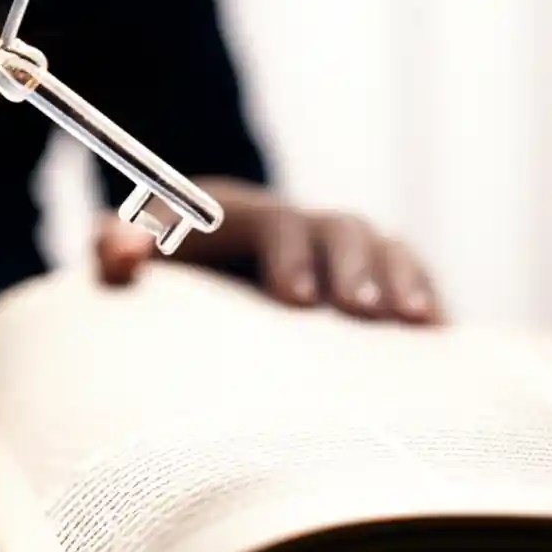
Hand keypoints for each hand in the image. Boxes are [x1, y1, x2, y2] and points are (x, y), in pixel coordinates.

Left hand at [95, 178, 444, 324]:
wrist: (184, 280)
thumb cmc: (151, 275)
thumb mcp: (120, 259)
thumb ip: (111, 248)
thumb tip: (122, 252)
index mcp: (238, 214)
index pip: (276, 221)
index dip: (291, 253)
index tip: (297, 300)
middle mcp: (294, 226)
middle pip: (340, 228)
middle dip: (356, 267)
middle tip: (363, 313)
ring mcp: (331, 252)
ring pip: (383, 247)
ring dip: (402, 280)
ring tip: (416, 324)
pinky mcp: (359, 280)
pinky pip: (407, 275)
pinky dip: (425, 296)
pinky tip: (440, 337)